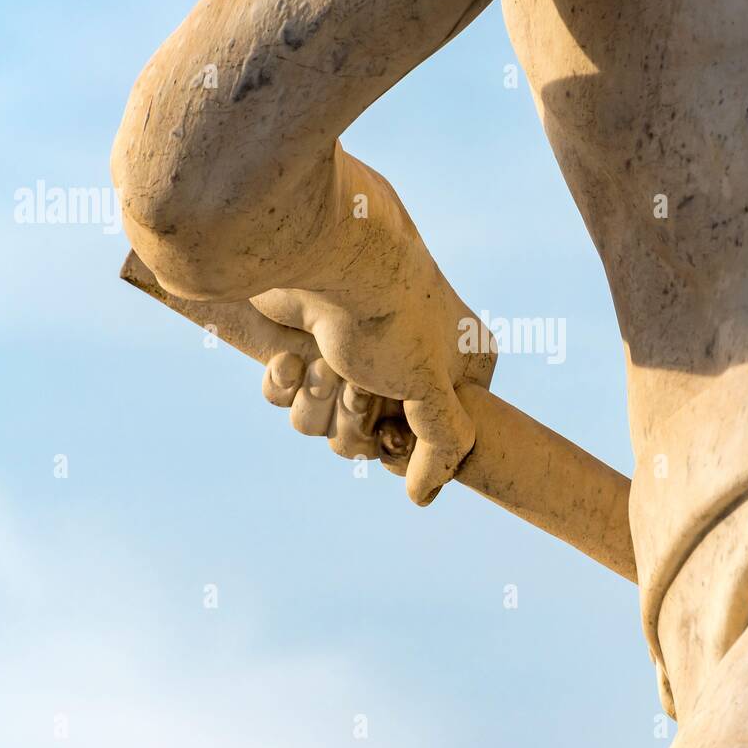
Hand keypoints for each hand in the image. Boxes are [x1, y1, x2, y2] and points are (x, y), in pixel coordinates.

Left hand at [251, 150, 495, 504]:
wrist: (319, 250)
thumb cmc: (389, 316)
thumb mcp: (432, 389)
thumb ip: (444, 446)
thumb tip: (423, 497)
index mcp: (461, 361)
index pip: (442, 439)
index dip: (409, 445)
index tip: (393, 431)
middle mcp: (412, 357)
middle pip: (379, 438)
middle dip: (356, 422)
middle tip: (358, 387)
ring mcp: (358, 349)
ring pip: (330, 422)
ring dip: (319, 402)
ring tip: (322, 362)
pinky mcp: (308, 342)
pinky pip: (292, 398)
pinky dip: (286, 383)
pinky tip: (289, 353)